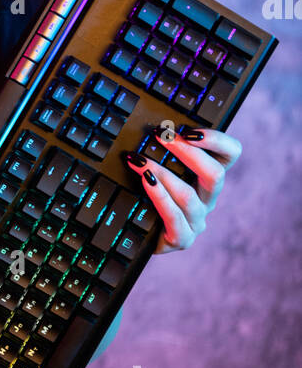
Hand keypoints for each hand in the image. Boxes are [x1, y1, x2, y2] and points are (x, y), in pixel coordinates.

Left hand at [122, 125, 241, 254]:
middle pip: (215, 174)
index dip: (217, 140)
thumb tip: (156, 128)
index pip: (230, 154)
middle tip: (160, 137)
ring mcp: (197, 221)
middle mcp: (208, 199)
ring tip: (140, 161)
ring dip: (163, 173)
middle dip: (186, 152)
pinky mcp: (182, 238)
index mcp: (209, 178)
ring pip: (188, 195)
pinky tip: (146, 182)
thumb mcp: (160, 169)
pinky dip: (158, 196)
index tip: (189, 130)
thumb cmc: (150, 195)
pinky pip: (173, 216)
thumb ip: (164, 152)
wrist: (137, 235)